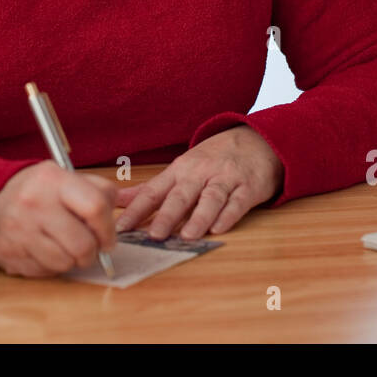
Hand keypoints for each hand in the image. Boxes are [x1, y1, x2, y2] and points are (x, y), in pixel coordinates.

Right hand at [0, 161, 116, 276]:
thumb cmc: (36, 191)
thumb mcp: (63, 176)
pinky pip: (46, 272)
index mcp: (53, 180)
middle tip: (89, 249)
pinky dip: (52, 266)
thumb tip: (114, 216)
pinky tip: (45, 250)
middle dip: (92, 253)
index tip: (108, 239)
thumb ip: (95, 189)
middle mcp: (35, 204)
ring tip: (65, 247)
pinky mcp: (11, 254)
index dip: (109, 229)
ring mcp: (20, 231)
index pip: (95, 206)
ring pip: (66, 263)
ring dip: (72, 261)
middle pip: (83, 244)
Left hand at [113, 125, 282, 239]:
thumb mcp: (181, 168)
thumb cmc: (213, 159)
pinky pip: (238, 202)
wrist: (256, 141)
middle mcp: (200, 174)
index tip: (120, 227)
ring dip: (199, 217)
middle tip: (154, 235)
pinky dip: (228, 215)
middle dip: (167, 215)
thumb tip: (119, 200)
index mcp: (179, 171)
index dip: (136, 209)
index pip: (153, 191)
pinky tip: (219, 228)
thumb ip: (152, 188)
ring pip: (210, 198)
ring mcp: (225, 179)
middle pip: (181, 195)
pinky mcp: (248, 187)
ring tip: (188, 236)